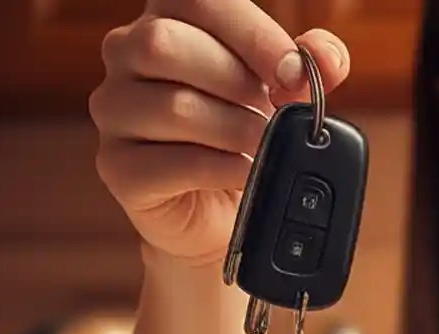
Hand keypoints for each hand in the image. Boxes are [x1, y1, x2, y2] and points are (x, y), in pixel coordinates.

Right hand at [90, 0, 349, 266]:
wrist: (221, 209)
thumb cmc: (246, 133)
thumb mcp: (286, 92)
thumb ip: (309, 64)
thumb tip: (325, 58)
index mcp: (170, 19)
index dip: (251, 32)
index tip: (292, 72)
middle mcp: (126, 54)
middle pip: (164, 43)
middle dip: (236, 82)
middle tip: (272, 114)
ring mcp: (113, 110)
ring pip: (173, 106)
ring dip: (236, 130)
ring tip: (262, 147)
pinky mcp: (118, 166)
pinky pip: (174, 162)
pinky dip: (225, 169)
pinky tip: (245, 172)